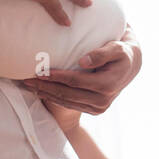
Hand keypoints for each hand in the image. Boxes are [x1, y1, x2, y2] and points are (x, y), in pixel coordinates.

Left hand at [17, 23, 141, 114]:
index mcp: (107, 85)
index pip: (75, 81)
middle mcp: (103, 101)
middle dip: (45, 87)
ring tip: (30, 86)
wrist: (131, 67)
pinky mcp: (94, 110)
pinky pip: (70, 105)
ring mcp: (98, 108)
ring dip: (47, 94)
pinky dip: (54, 98)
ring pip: (66, 102)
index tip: (41, 71)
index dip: (57, 76)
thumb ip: (101, 53)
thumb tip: (82, 61)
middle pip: (67, 94)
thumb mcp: (116, 48)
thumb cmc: (122, 53)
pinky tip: (42, 91)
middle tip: (27, 79)